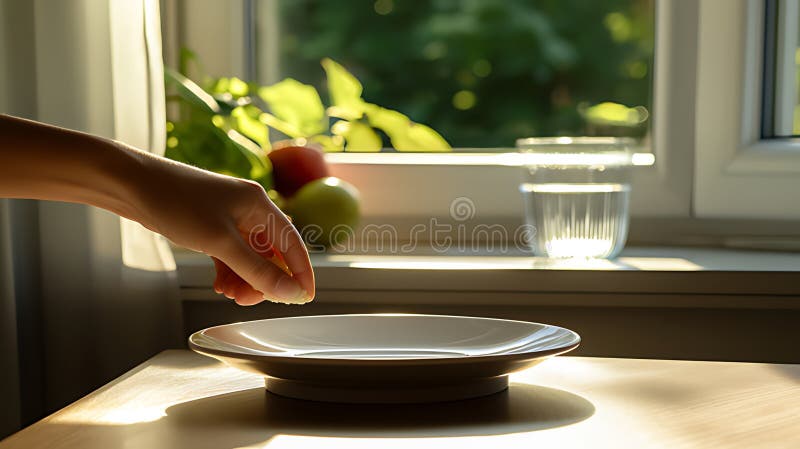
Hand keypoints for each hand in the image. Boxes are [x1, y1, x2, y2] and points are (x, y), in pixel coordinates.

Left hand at [136, 156, 314, 304]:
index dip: (301, 273)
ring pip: (250, 258)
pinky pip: (231, 256)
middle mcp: (249, 210)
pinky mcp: (211, 227)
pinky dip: (229, 273)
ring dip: (244, 279)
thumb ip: (257, 270)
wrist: (132, 185)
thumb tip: (290, 292)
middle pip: (271, 254)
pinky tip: (220, 285)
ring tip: (229, 294)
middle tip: (248, 300)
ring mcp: (229, 219)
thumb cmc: (176, 202)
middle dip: (263, 280)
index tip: (305, 298)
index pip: (293, 243)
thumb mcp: (220, 243)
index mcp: (259, 204)